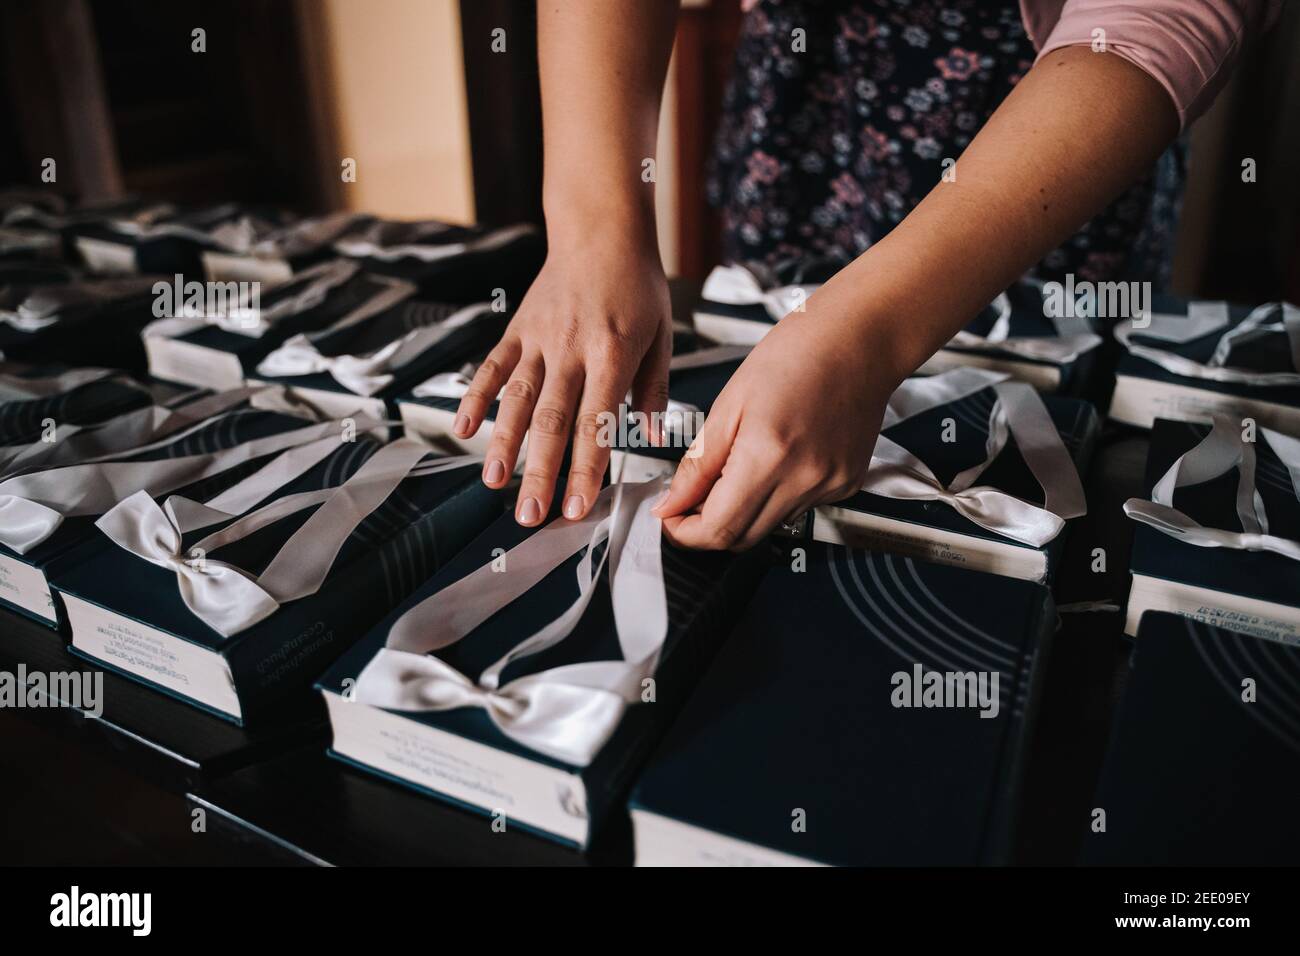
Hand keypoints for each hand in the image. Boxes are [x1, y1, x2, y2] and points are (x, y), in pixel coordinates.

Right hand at [453, 231, 671, 524]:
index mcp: (613, 354)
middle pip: (552, 421)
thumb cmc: (638, 285)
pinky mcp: (517, 328)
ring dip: (503, 444)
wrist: (601, 230)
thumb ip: (653, 390)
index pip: (597, 422)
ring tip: (493, 484)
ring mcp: (540, 339)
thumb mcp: (662, 335)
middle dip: (540, 472)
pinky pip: (493, 367)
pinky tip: (462, 429)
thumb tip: (649, 440)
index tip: (577, 506)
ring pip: (518, 399)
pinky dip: (475, 397)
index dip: (585, 468)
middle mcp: (572, 349)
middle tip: (531, 515)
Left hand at [652, 304, 899, 549]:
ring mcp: (830, 485)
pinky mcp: (846, 484)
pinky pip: (798, 508)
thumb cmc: (798, 353)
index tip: (670, 518)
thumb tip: (672, 503)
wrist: (859, 339)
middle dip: (708, 527)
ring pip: (769, 526)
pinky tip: (776, 459)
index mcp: (768, 455)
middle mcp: (804, 479)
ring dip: (742, 510)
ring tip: (736, 465)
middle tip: (691, 497)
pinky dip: (775, 496)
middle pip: (742, 539)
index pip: (717, 529)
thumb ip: (698, 464)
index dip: (684, 532)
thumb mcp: (729, 404)